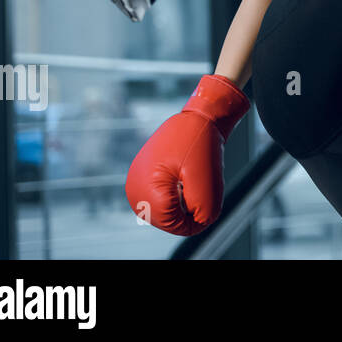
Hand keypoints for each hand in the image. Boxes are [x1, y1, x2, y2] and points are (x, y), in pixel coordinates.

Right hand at [125, 73, 249, 235]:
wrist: (196, 117)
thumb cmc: (202, 146)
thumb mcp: (207, 180)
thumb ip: (203, 209)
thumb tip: (197, 224)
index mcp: (146, 190)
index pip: (173, 223)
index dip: (195, 216)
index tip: (204, 192)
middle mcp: (134, 190)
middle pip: (167, 219)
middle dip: (187, 208)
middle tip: (195, 181)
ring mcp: (135, 184)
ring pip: (164, 210)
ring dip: (181, 201)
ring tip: (187, 176)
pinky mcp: (141, 179)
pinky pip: (161, 199)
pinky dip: (175, 193)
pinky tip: (181, 174)